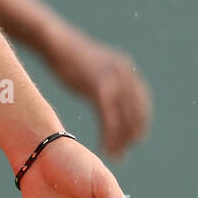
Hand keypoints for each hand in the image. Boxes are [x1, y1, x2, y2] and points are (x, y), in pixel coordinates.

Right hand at [42, 24, 151, 158]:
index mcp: (125, 69)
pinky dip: (109, 136)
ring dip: (121, 140)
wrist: (55, 42)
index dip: (140, 123)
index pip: (141, 102)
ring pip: (125, 119)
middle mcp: (124, 74)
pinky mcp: (99, 88)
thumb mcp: (94, 67)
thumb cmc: (68, 56)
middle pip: (137, 113)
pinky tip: (104, 148)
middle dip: (132, 135)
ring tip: (115, 155)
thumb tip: (108, 97)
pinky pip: (110, 119)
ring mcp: (113, 80)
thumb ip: (106, 81)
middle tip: (124, 151)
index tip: (134, 139)